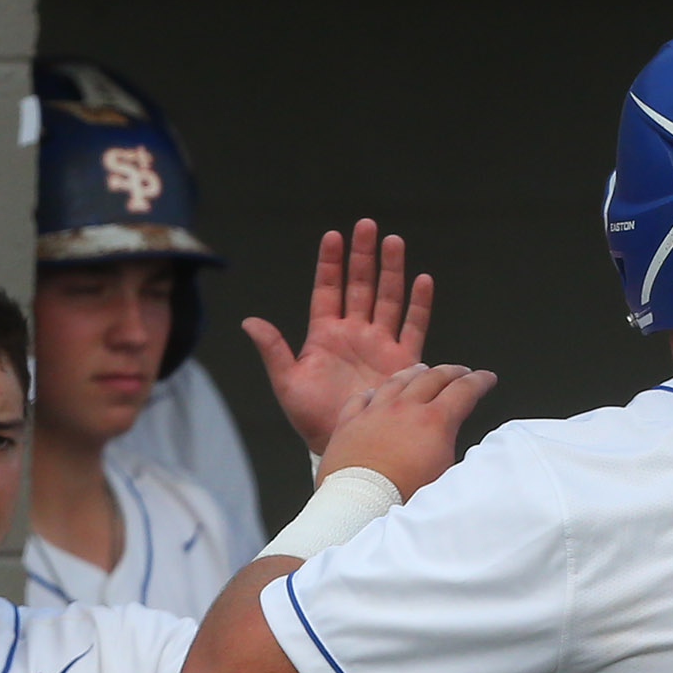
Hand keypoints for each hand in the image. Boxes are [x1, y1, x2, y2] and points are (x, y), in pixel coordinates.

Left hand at [245, 222, 435, 455]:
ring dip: (391, 271)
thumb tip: (250, 321)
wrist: (347, 446)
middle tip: (367, 226)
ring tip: (393, 242)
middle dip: (363, 256)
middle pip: (360, 285)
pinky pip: (413, 327)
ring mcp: (379, 344)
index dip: (330, 263)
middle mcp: (354, 333)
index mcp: (325, 334)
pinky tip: (422, 280)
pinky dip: (418, 304)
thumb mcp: (287, 383)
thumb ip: (273, 350)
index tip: (334, 235)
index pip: (328, 289)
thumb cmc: (311, 418)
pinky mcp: (402, 362)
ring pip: (387, 298)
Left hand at [317, 363, 497, 502]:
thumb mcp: (446, 476)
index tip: (487, 378)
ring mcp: (375, 412)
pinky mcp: (350, 423)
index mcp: (434, 422)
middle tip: (461, 372)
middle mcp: (405, 409)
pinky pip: (362, 398)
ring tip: (422, 370)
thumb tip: (463, 444)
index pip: (464, 391)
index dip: (479, 381)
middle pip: (433, 377)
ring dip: (415, 373)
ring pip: (397, 381)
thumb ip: (454, 450)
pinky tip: (376, 393)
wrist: (361, 504)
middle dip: (452, 372)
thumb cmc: (404, 498)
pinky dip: (373, 393)